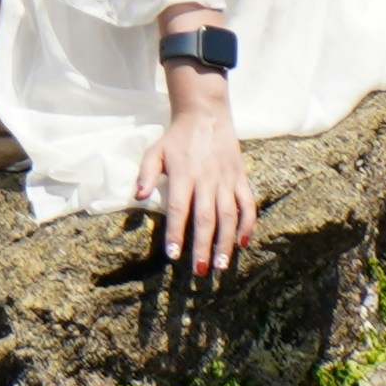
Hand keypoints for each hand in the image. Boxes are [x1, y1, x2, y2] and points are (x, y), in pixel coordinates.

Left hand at [140, 78, 253, 280]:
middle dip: (202, 246)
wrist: (206, 115)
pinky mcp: (241, 178)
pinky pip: (247, 204)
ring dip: (225, 242)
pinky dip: (248, 224)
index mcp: (184, 174)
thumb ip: (146, 174)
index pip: (179, 208)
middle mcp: (207, 179)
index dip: (176, 231)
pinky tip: (243, 243)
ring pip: (228, 215)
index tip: (173, 255)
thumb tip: (138, 196)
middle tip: (199, 270)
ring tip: (221, 265)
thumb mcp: (155, 151)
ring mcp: (226, 180)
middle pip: (205, 217)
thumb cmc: (177, 138)